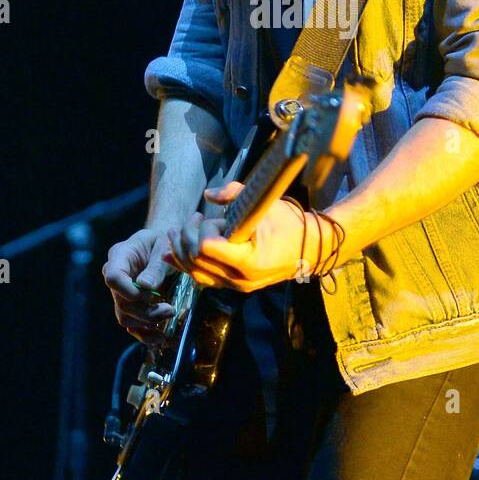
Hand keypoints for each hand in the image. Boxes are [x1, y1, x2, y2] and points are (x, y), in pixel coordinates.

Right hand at [103, 226, 178, 345]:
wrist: (163, 246)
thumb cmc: (162, 242)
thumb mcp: (163, 247)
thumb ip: (156, 266)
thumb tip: (145, 286)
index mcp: (119, 257)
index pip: (113, 277)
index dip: (129, 290)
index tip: (150, 294)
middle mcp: (115, 277)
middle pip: (121, 302)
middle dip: (146, 311)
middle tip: (170, 310)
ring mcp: (121, 293)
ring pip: (125, 317)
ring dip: (147, 324)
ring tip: (169, 319)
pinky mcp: (130, 306)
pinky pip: (132, 325)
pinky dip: (145, 334)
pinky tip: (159, 338)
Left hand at [163, 181, 312, 292]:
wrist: (308, 249)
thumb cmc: (289, 224)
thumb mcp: (266, 203)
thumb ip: (235, 194)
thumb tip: (209, 194)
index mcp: (249, 260)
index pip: (207, 247)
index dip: (203, 230)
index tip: (211, 217)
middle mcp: (240, 279)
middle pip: (197, 261)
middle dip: (187, 237)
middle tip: (192, 219)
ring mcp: (236, 286)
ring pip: (196, 273)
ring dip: (180, 252)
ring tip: (174, 232)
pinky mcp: (233, 285)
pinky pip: (203, 279)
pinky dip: (185, 265)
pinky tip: (170, 254)